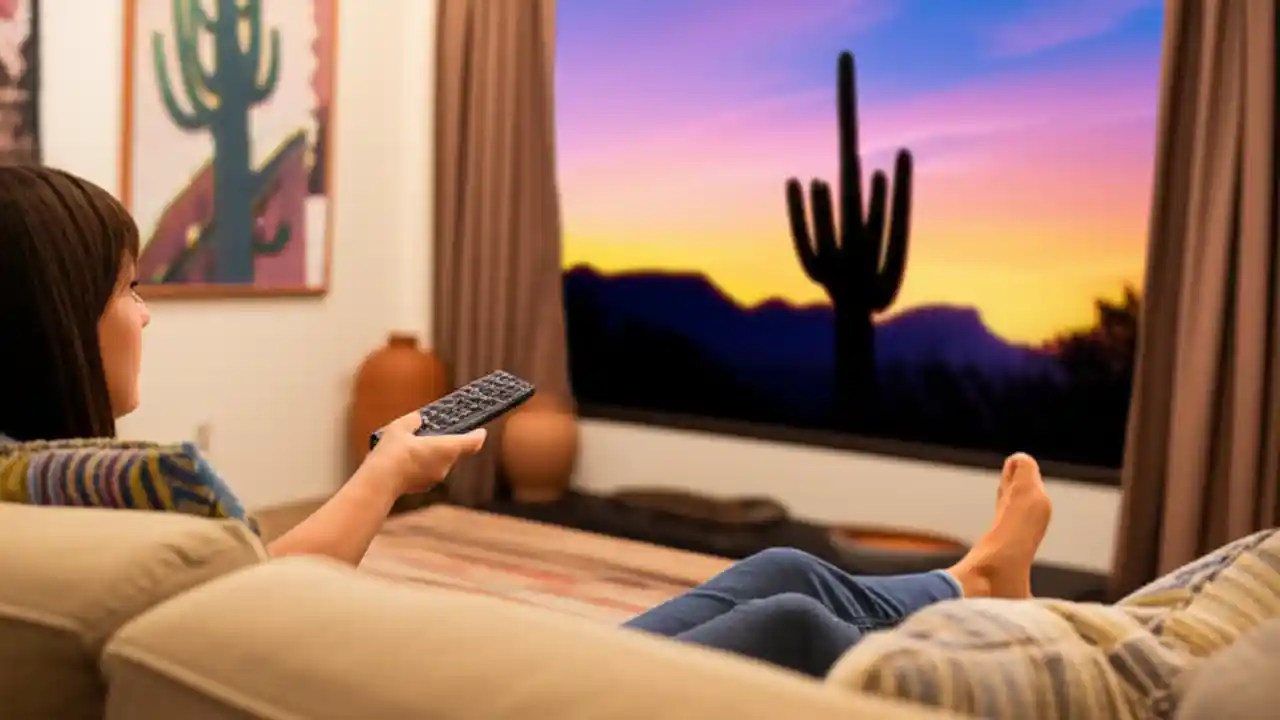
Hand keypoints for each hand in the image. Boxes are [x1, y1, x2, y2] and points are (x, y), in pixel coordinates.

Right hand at [362, 410, 487, 495]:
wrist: (380, 480)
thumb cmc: (394, 451)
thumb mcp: (401, 427)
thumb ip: (414, 421)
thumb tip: (419, 420)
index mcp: (447, 448)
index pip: (473, 442)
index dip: (478, 435)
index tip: (480, 431)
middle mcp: (446, 465)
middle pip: (455, 451)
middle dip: (447, 442)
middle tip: (435, 432)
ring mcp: (436, 478)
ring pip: (441, 462)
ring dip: (434, 454)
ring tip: (416, 445)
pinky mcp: (424, 486)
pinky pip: (430, 471)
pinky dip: (424, 464)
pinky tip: (408, 459)